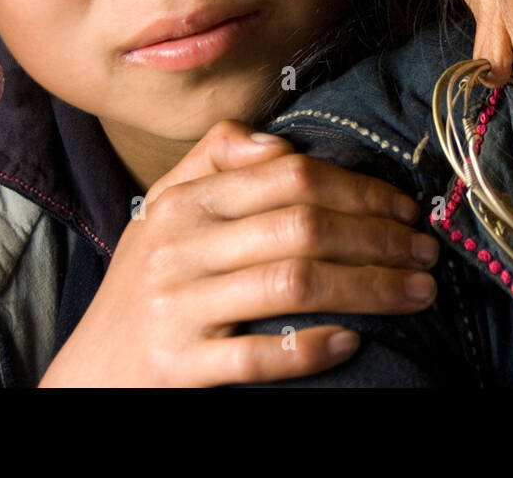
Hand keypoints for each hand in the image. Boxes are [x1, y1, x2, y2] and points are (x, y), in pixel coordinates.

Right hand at [38, 121, 438, 385]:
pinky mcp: (179, 367)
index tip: (405, 207)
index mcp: (185, 203)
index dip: (359, 188)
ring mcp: (178, 308)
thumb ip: (214, 161)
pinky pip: (258, 354)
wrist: (85, 374)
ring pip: (294, 284)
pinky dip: (311, 347)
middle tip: (426, 252)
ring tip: (417, 293)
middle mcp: (179, 247)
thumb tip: (276, 139)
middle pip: (303, 227)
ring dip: (370, 287)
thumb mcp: (162, 212)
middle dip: (379, 237)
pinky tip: (354, 341)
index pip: (290, 176)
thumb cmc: (141, 288)